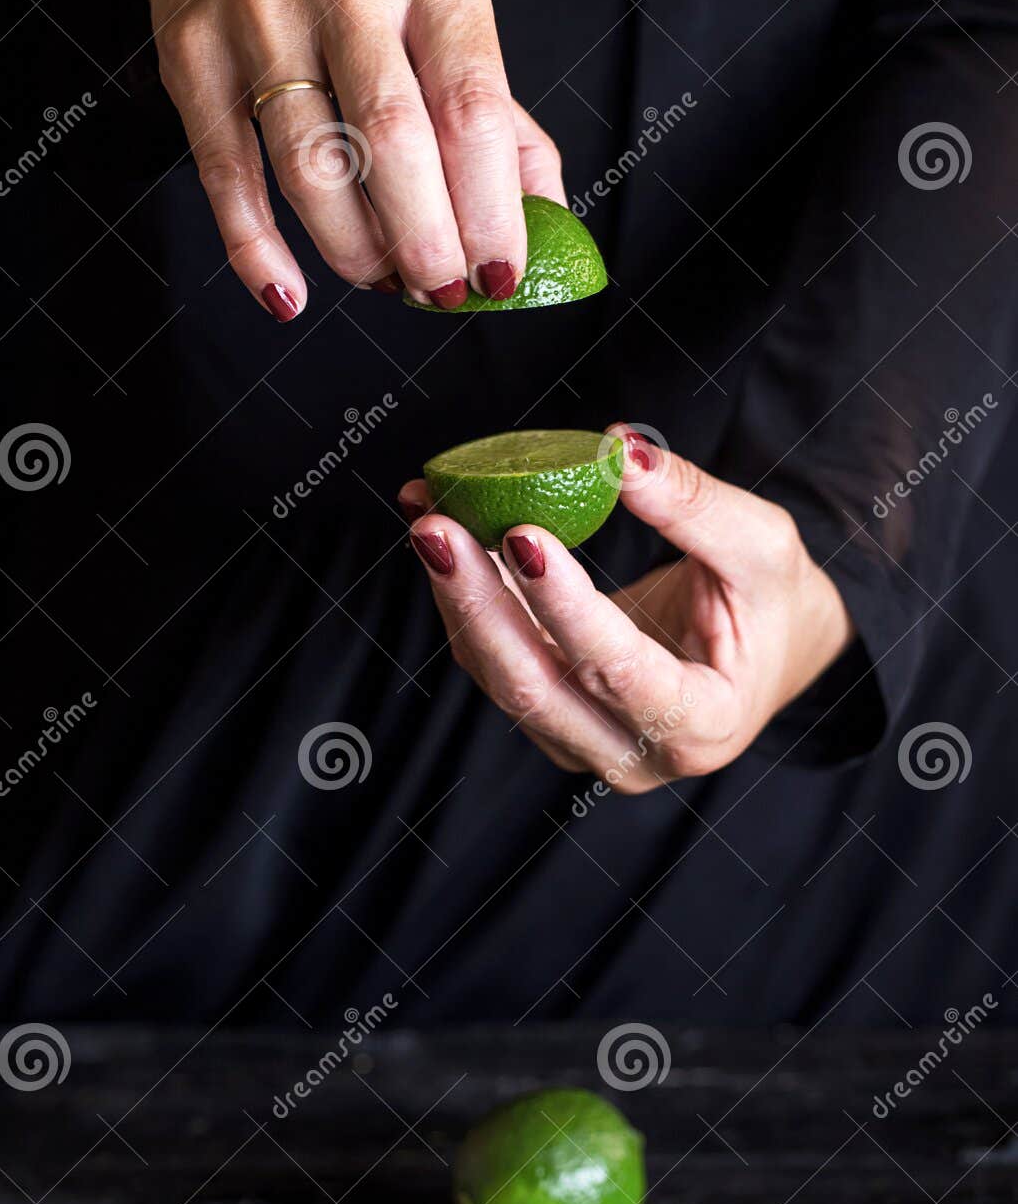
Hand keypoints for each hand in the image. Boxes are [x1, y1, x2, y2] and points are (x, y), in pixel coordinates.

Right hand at [138, 0, 561, 317]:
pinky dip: (258, 251)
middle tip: (442, 292)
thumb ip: (500, 119)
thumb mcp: (445, 17)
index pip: (473, 111)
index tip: (501, 275)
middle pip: (394, 142)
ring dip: (354, 251)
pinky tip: (290, 295)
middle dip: (426, 242)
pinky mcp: (192, 53)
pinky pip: (228, 176)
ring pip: (312, 168)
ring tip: (383, 279)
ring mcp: (260, 15)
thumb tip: (546, 222)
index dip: (493, 211)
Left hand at [398, 432, 853, 789]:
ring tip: (430, 514)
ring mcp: (584, 744)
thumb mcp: (762, 545)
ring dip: (457, 595)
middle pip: (536, 687)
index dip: (566, 606)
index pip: (620, 671)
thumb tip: (616, 449)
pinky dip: (466, 595)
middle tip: (438, 526)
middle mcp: (635, 754)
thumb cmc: (772, 602)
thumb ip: (693, 504)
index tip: (524, 534)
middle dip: (478, 602)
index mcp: (703, 725)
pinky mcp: (551, 717)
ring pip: (501, 677)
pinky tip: (445, 530)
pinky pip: (495, 660)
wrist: (764, 651)